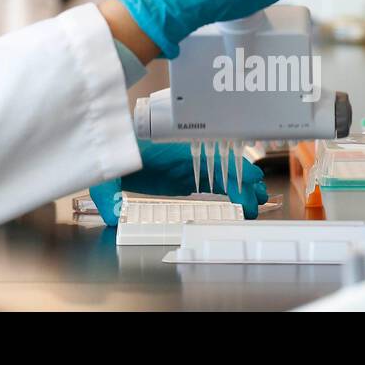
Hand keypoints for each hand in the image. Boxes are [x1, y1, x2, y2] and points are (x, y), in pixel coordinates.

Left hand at [90, 140, 268, 222]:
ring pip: (221, 174)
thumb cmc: (110, 153)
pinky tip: (240, 202)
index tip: (248, 183)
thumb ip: (111, 194)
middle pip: (220, 166)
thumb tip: (113, 217)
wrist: (107, 147)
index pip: (208, 158)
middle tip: (258, 200)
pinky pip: (211, 181)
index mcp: (169, 152)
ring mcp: (185, 166)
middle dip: (243, 180)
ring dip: (240, 185)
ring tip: (257, 201)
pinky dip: (228, 190)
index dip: (231, 170)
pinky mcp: (182, 176)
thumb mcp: (108, 175)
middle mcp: (182, 157)